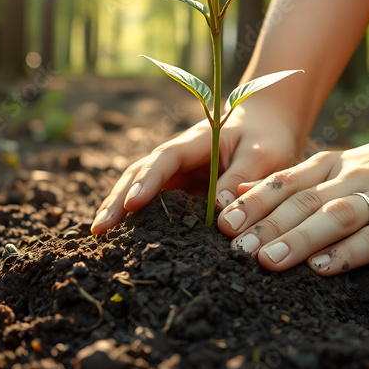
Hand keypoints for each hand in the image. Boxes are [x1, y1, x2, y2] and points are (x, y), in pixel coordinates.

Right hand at [91, 99, 299, 233]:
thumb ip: (244, 179)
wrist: (268, 128)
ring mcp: (177, 174)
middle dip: (118, 199)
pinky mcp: (181, 191)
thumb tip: (220, 211)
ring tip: (100, 235)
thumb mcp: (265, 156)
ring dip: (120, 209)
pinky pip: (156, 204)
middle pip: (140, 173)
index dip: (149, 180)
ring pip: (141, 188)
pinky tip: (124, 240)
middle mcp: (179, 157)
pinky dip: (138, 219)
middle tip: (100, 228)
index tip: (133, 204)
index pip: (165, 159)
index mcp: (197, 142)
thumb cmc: (268, 138)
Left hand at [217, 108, 368, 274]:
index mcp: (337, 165)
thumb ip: (302, 178)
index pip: (286, 183)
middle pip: (303, 201)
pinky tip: (326, 268)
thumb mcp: (348, 163)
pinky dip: (352, 251)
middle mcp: (355, 178)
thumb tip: (243, 190)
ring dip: (300, 238)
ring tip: (268, 261)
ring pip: (335, 216)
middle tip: (233, 248)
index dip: (253, 202)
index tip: (221, 223)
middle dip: (266, 225)